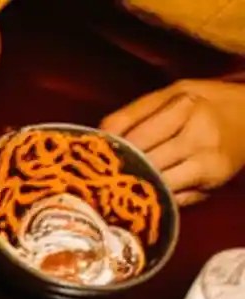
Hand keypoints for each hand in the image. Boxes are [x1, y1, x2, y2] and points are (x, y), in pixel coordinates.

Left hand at [101, 79, 244, 205]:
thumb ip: (135, 112)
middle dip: (121, 170)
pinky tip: (144, 194)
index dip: (112, 150)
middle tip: (100, 176)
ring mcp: (208, 161)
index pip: (135, 136)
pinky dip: (156, 196)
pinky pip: (175, 197)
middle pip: (145, 161)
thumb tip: (100, 138)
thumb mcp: (173, 93)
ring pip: (157, 182)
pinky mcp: (213, 183)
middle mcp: (199, 134)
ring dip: (135, 185)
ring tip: (118, 186)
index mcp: (186, 105)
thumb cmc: (207, 102)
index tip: (95, 158)